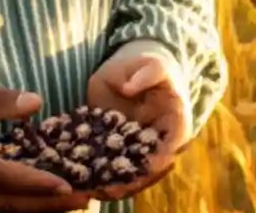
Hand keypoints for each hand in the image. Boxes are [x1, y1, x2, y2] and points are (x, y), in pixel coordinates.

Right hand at [0, 79, 91, 211]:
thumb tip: (36, 102)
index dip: (31, 182)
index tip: (64, 184)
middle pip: (6, 203)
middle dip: (46, 204)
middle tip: (86, 198)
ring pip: (3, 211)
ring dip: (40, 209)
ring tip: (78, 203)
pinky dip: (25, 208)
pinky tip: (52, 205)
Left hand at [84, 55, 185, 200]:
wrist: (135, 68)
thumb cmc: (149, 64)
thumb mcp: (152, 63)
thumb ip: (146, 73)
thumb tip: (129, 88)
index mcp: (176, 125)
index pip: (166, 153)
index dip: (150, 169)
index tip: (129, 175)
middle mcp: (160, 143)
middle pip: (147, 172)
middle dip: (126, 185)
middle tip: (101, 192)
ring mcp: (139, 149)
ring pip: (128, 173)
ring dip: (110, 185)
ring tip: (87, 191)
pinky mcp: (119, 148)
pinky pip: (110, 164)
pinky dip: (97, 173)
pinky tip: (79, 179)